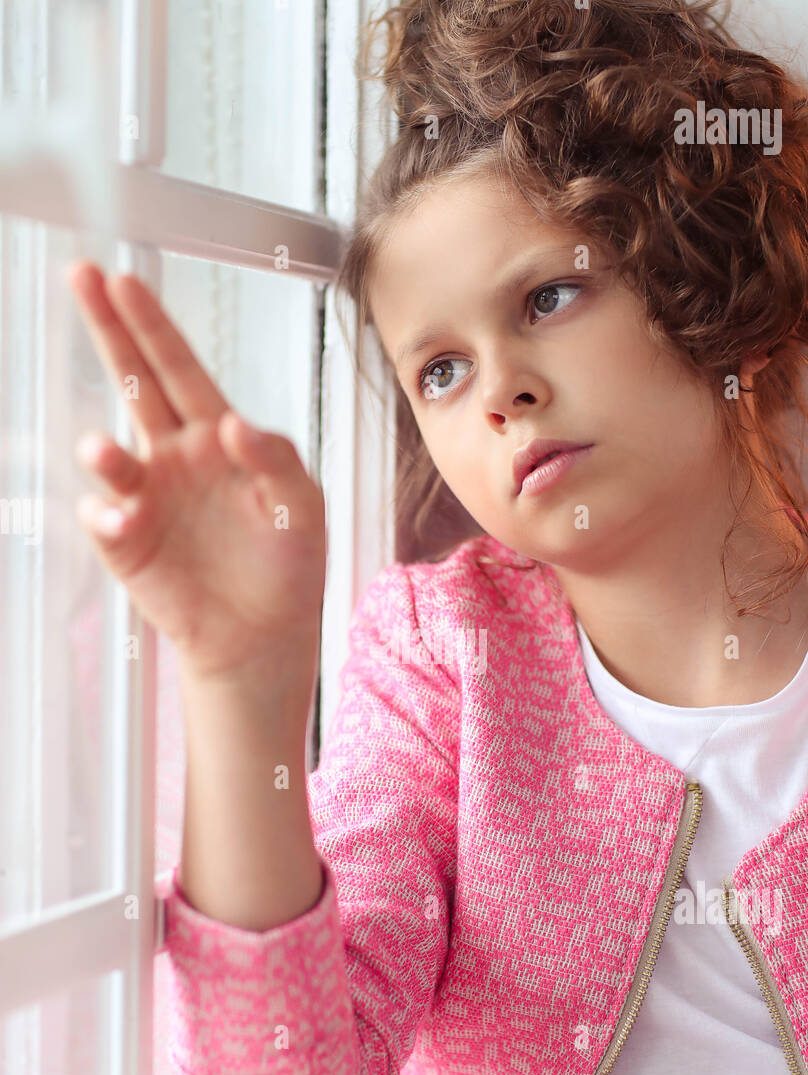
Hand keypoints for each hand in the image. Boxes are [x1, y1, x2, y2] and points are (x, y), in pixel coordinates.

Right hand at [67, 261, 325, 683]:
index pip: (181, 370)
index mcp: (218, 438)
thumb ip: (275, 459)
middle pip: (134, 384)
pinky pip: (102, 516)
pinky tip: (122, 520)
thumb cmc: (288, 569)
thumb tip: (234, 424)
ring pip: (111, 456)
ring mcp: (146, 497)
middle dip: (108, 331)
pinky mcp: (125, 542)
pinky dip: (105, 514)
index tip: (124, 280)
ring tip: (104, 452)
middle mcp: (174, 457)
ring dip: (102, 451)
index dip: (153, 326)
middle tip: (80, 279)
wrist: (264, 638)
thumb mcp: (303, 508)